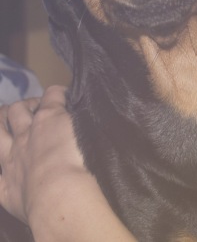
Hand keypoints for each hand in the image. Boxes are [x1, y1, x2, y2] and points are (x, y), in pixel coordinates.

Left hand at [0, 85, 83, 224]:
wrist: (62, 198)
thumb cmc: (86, 162)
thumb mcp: (93, 132)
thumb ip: (86, 122)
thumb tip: (89, 117)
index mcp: (49, 118)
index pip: (52, 93)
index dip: (59, 93)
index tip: (67, 98)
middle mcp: (25, 135)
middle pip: (17, 109)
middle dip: (26, 106)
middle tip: (37, 112)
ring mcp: (11, 161)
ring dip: (1, 125)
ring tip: (9, 125)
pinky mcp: (5, 187)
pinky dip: (1, 171)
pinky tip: (7, 172)